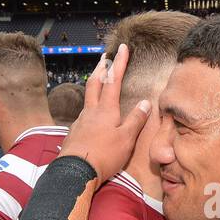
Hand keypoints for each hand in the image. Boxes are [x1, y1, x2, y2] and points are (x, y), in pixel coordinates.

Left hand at [60, 44, 150, 183]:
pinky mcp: (75, 133)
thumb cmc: (104, 155)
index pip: (114, 80)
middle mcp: (91, 111)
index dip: (119, 63)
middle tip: (104, 58)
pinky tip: (92, 115)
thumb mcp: (126, 139)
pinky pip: (84, 115)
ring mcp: (81, 122)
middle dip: (101, 69)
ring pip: (88, 98)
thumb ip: (135, 120)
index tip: (123, 47)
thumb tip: (145, 102)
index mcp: (106, 110)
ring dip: (94, 85)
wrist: (75, 171)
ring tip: (98, 81)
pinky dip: (90, 107)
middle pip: (94, 83)